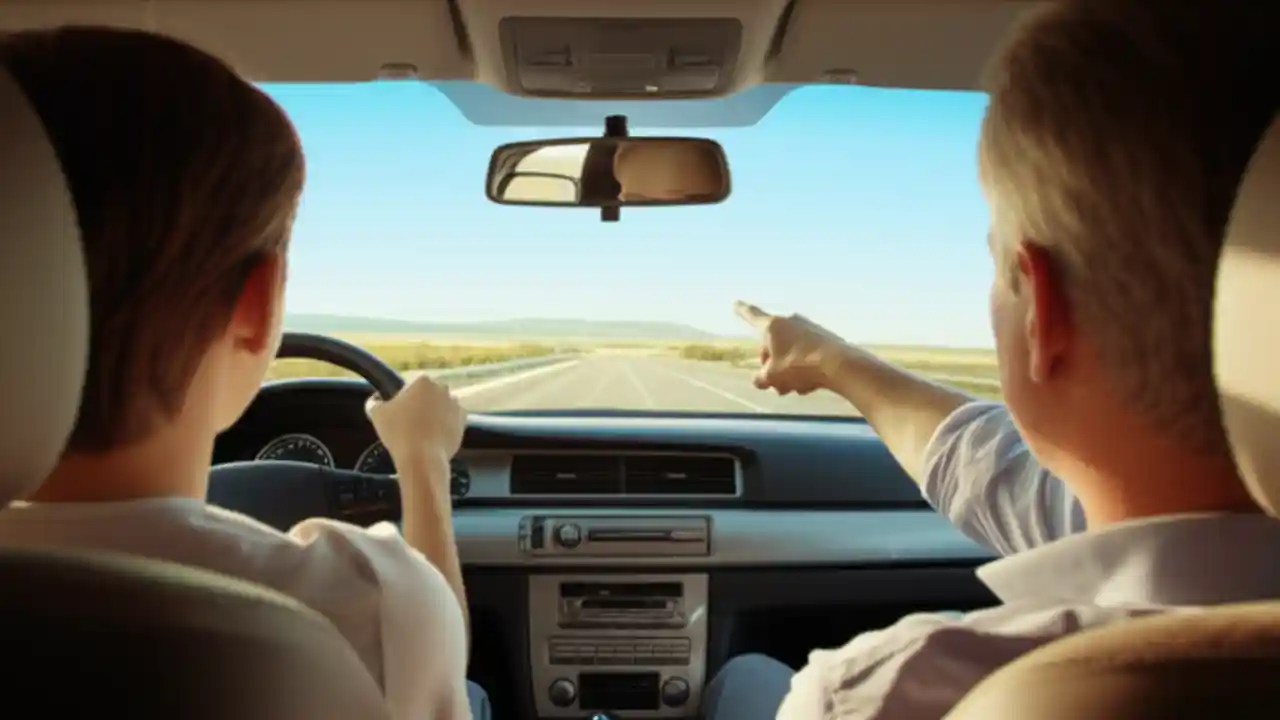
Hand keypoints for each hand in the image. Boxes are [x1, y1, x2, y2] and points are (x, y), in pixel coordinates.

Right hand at [365, 374, 465, 469]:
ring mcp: (456, 405)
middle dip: (421, 405)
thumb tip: (376, 399)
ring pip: (441, 408)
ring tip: (421, 433)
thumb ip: (374, 401)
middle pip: (428, 395)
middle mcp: (443, 388)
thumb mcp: (376, 414)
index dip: (403, 399)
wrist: (423, 458)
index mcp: (423, 381)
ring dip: (433, 416)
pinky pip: (451, 421)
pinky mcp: (464, 422)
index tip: (399, 413)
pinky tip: (432, 438)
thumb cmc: (398, 433)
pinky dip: (444, 427)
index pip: (411, 385)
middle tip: (409, 423)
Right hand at [734, 300, 854, 395]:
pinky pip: (807, 355)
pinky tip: (810, 384)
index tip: (736, 303)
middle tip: (776, 386)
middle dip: (772, 366)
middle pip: (772, 346)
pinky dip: (805, 369)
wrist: (839, 366)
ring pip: (790, 353)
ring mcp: (809, 329)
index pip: (751, 316)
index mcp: (772, 326)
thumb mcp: (772, 377)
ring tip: (795, 388)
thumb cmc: (799, 367)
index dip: (742, 311)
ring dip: (789, 372)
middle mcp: (790, 322)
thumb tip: (760, 380)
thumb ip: (761, 378)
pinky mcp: (825, 338)